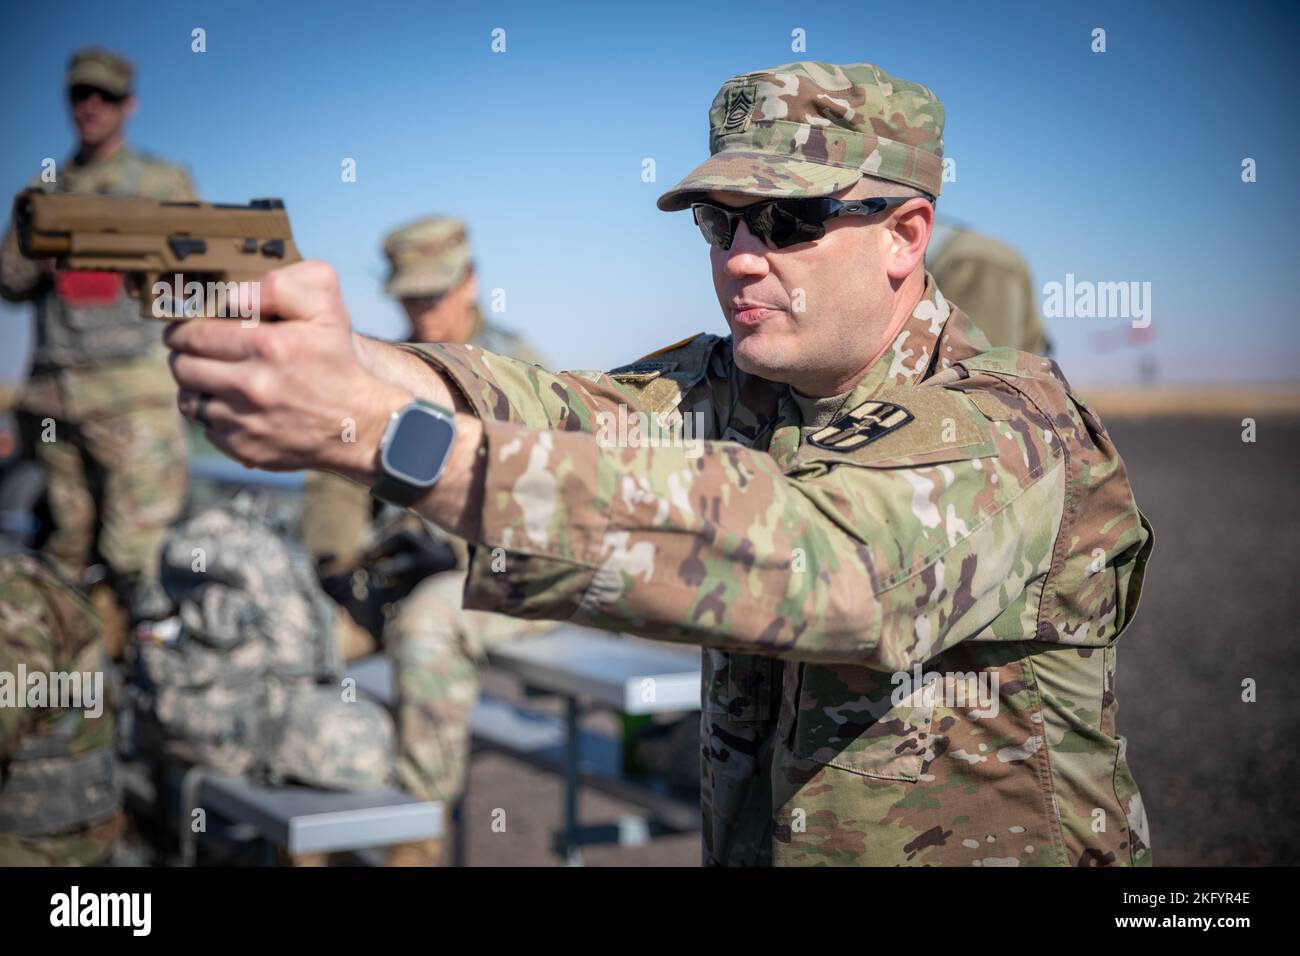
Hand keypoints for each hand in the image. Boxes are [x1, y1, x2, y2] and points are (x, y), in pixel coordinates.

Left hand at [166, 260, 410, 477]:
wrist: (362, 425)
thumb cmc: (340, 363)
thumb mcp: (326, 310)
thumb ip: (281, 287)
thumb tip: (233, 297)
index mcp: (268, 346)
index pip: (194, 333)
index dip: (183, 329)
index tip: (184, 329)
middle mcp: (252, 386)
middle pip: (183, 367)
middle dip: (182, 355)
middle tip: (192, 352)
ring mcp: (247, 422)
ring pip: (189, 401)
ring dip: (195, 387)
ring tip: (211, 379)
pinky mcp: (246, 450)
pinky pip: (208, 431)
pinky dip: (214, 419)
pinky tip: (235, 409)